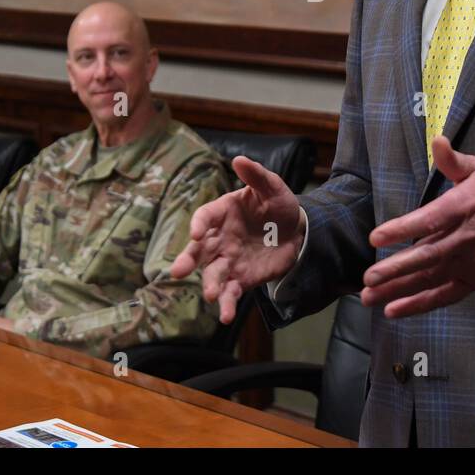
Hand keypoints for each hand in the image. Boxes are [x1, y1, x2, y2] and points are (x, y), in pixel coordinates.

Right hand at [170, 156, 304, 323]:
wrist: (296, 231)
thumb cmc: (278, 205)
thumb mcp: (272, 187)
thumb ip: (256, 175)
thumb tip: (239, 159)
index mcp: (223, 213)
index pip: (204, 217)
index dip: (199, 224)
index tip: (196, 233)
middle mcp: (219, 238)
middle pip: (199, 250)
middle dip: (188, 260)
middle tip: (178, 271)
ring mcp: (228, 260)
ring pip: (212, 274)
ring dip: (209, 284)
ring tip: (210, 295)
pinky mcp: (241, 279)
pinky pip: (230, 292)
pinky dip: (227, 304)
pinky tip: (226, 315)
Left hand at [361, 136, 474, 318]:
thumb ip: (453, 160)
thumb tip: (438, 140)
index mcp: (462, 207)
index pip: (429, 220)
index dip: (402, 229)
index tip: (376, 237)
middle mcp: (464, 238)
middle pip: (426, 256)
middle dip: (395, 269)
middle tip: (368, 278)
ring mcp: (469, 263)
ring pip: (430, 279)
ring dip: (398, 290)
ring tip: (369, 297)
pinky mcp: (473, 281)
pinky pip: (443, 296)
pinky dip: (419, 305)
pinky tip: (394, 310)